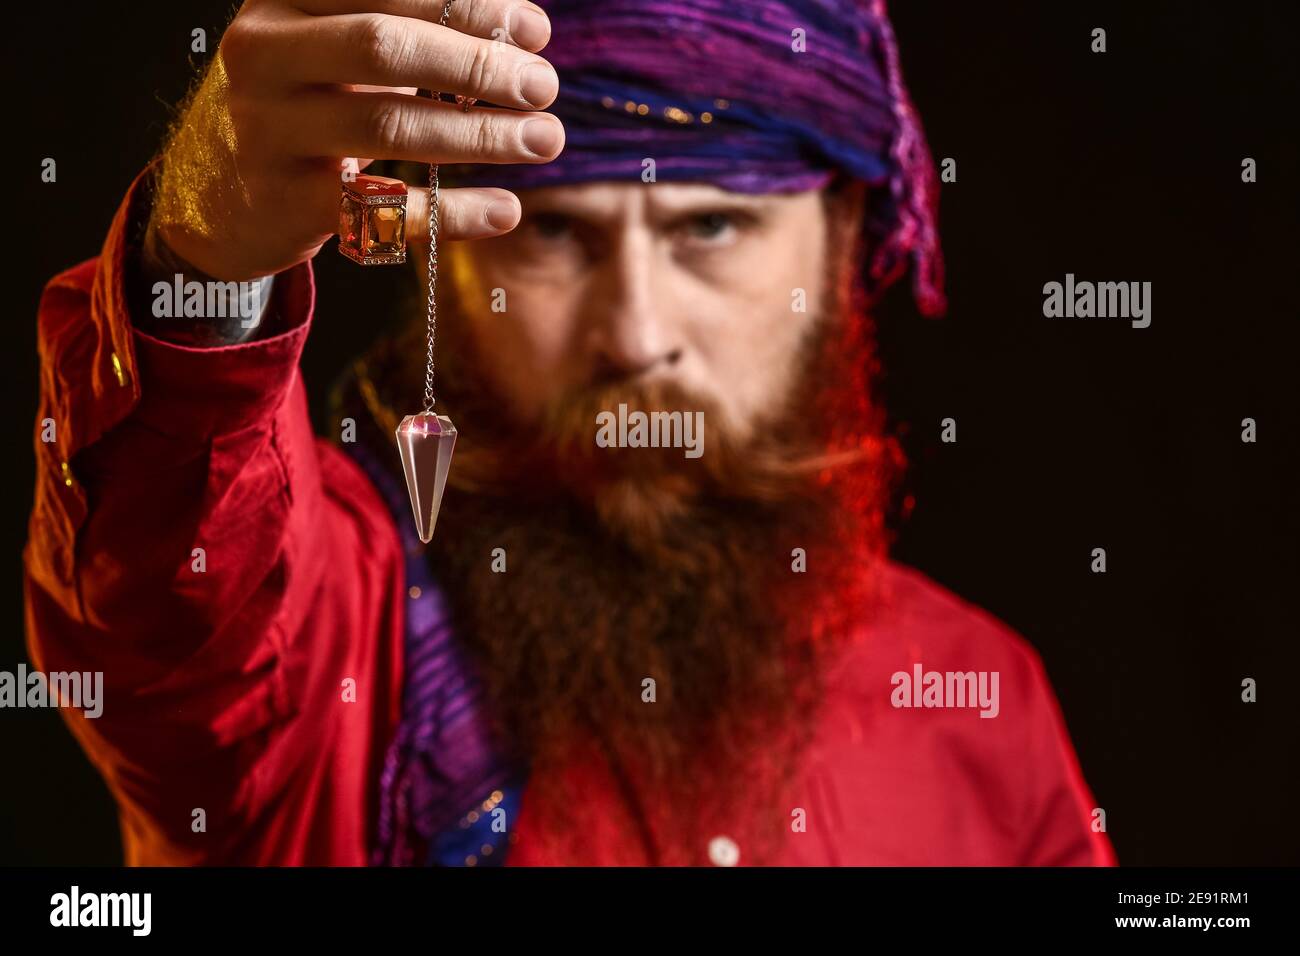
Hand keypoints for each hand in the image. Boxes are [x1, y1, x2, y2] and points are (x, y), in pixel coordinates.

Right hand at [146, 0, 562, 280]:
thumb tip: (520, 32)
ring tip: (544, 139)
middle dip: (476, 64)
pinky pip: (382, 208)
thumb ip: (404, 28)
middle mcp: (264, 54)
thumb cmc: (301, 102)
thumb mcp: (330, 45)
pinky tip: (506, 209)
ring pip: (386, 127)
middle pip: (382, 46)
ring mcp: (268, 130)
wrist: (211, 191)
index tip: (536, 30)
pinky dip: (453, 213)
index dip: (466, 4)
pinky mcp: (285, 203)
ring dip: (479, 134)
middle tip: (544, 86)